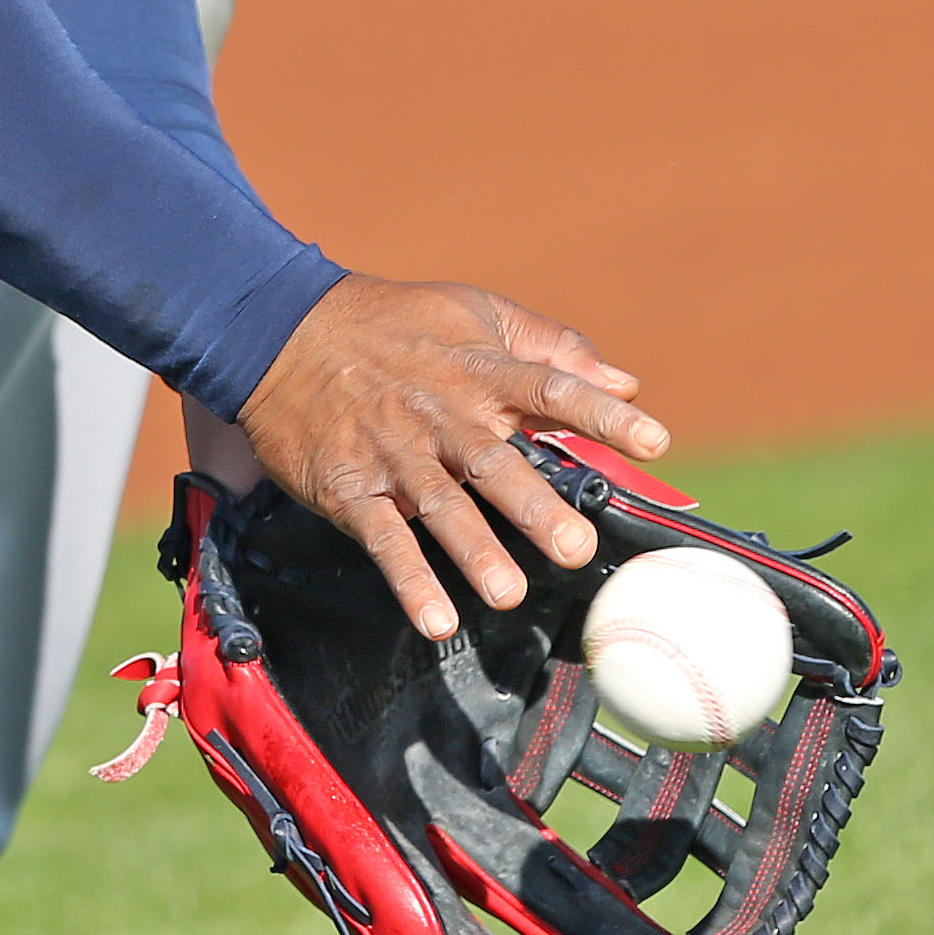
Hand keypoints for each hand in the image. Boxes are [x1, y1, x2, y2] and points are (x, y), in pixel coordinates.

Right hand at [222, 274, 669, 639]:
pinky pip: (382, 536)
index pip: (549, 386)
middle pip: (493, 461)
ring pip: (439, 505)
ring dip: (472, 551)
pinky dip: (407, 577)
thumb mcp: (473, 314)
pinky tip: (434, 620)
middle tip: (575, 548)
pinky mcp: (350, 486)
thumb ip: (550, 348)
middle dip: (534, 505)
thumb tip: (626, 384)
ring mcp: (393, 453)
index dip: (600, 414)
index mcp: (479, 368)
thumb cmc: (395, 323)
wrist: (280, 329)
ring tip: (507, 596)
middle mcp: (441, 412)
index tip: (653, 442)